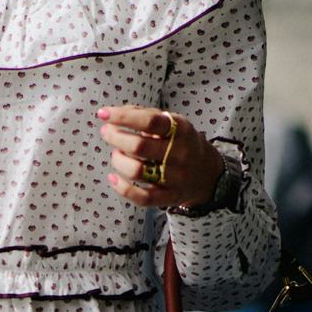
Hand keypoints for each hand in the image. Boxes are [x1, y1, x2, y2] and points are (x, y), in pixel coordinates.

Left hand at [97, 105, 221, 210]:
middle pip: (139, 146)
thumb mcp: (173, 122)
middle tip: (107, 133)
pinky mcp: (169, 196)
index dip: (123, 117)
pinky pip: (143, 197)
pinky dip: (123, 189)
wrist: (207, 173)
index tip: (103, 114)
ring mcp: (175, 177)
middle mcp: (179, 153)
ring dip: (118, 161)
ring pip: (137, 171)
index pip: (149, 121)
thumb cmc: (180, 142)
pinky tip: (113, 178)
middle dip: (116, 137)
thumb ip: (146, 115)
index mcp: (180, 129)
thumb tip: (114, 113)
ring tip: (116, 154)